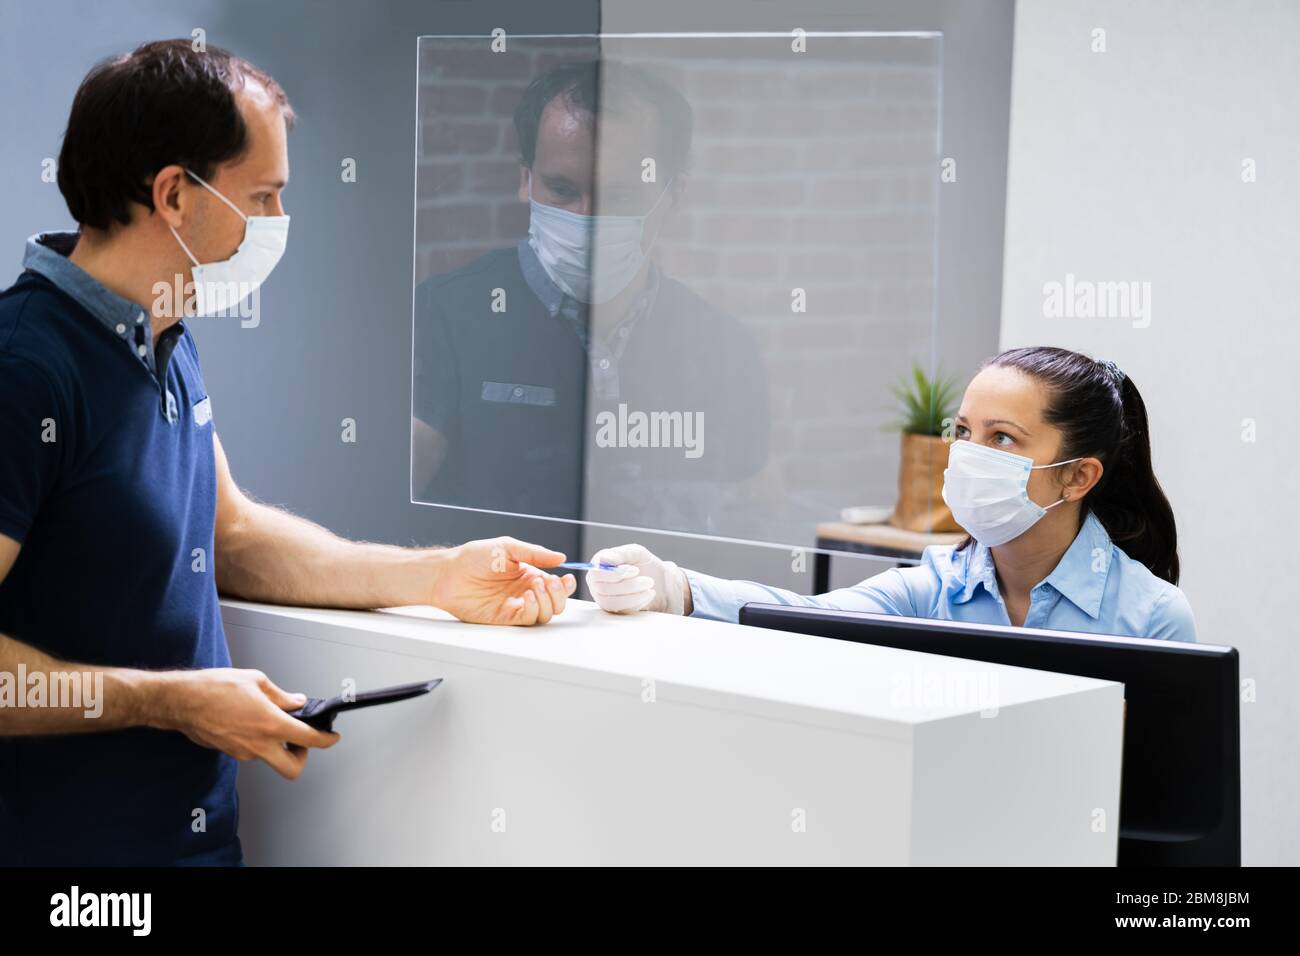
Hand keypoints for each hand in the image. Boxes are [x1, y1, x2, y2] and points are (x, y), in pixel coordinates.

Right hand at [155, 669, 339, 779]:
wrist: (180, 701)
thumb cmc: (213, 688)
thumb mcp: (255, 681)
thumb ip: (280, 695)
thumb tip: (296, 702)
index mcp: (270, 724)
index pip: (308, 739)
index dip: (326, 740)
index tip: (331, 737)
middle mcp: (258, 744)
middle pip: (292, 768)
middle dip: (302, 758)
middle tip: (301, 741)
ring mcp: (242, 752)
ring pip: (269, 758)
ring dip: (276, 746)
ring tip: (270, 721)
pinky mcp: (229, 752)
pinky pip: (251, 751)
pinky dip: (257, 741)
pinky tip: (251, 723)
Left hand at [431, 536, 575, 625]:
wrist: (449, 573)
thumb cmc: (474, 557)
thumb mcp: (508, 547)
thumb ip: (535, 553)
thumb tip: (561, 557)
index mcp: (529, 575)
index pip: (556, 585)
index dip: (566, 584)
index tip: (567, 577)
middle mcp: (525, 592)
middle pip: (556, 602)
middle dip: (560, 594)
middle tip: (550, 583)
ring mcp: (516, 605)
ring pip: (546, 613)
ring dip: (548, 601)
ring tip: (536, 587)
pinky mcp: (506, 617)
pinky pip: (529, 619)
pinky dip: (534, 609)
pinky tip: (528, 596)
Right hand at [586, 543, 686, 614]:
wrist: (657, 580)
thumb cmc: (642, 563)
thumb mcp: (636, 552)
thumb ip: (620, 553)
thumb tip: (602, 559)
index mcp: (598, 564)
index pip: (596, 573)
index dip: (615, 573)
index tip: (636, 570)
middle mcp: (596, 582)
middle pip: (604, 589)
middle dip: (629, 585)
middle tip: (649, 581)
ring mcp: (602, 597)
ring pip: (612, 602)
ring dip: (634, 596)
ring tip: (650, 587)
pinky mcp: (613, 609)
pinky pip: (621, 610)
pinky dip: (637, 602)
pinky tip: (647, 594)